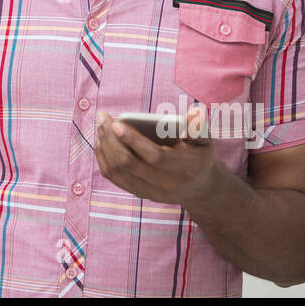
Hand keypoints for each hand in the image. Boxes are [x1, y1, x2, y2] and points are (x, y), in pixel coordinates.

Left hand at [94, 107, 219, 206]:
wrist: (199, 188)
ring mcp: (151, 192)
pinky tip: (101, 140)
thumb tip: (194, 112)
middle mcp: (166, 184)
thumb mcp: (204, 140)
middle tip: (102, 118)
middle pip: (129, 164)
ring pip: (117, 172)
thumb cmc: (199, 155)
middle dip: (111, 139)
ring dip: (104, 147)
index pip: (154, 157)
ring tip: (100, 126)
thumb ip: (197, 126)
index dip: (133, 141)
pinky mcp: (139, 193)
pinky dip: (103, 158)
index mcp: (185, 168)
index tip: (117, 124)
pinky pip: (114, 178)